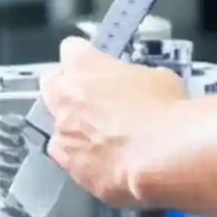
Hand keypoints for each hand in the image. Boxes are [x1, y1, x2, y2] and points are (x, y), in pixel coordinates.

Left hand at [41, 37, 188, 207]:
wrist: (165, 156)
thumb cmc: (166, 108)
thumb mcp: (156, 77)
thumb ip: (132, 78)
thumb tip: (135, 88)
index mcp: (84, 65)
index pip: (71, 49)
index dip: (85, 57)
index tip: (97, 65)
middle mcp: (64, 97)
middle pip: (51, 84)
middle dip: (66, 89)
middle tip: (92, 99)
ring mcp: (64, 134)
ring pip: (58, 125)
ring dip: (75, 127)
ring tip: (103, 137)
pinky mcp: (71, 167)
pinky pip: (68, 158)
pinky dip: (83, 158)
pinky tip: (106, 162)